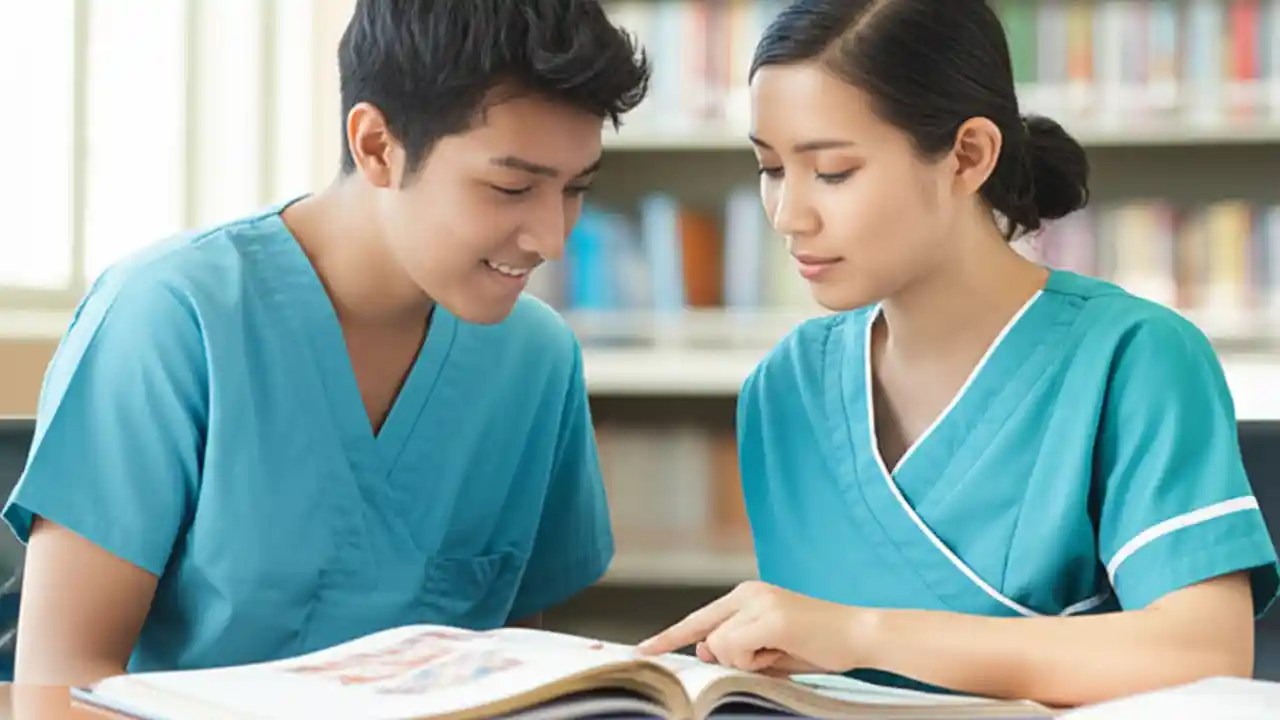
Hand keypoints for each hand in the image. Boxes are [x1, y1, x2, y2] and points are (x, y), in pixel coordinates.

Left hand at [635, 581, 870, 674]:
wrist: (859, 635)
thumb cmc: (818, 645)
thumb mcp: (769, 649)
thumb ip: (735, 646)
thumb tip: (704, 650)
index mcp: (746, 595)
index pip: (699, 619)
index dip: (669, 637)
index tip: (643, 650)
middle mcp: (747, 592)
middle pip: (706, 635)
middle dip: (730, 658)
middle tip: (771, 656)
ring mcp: (757, 601)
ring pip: (718, 645)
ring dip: (748, 661)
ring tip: (781, 653)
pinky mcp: (768, 616)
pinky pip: (735, 648)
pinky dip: (755, 661)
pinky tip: (782, 651)